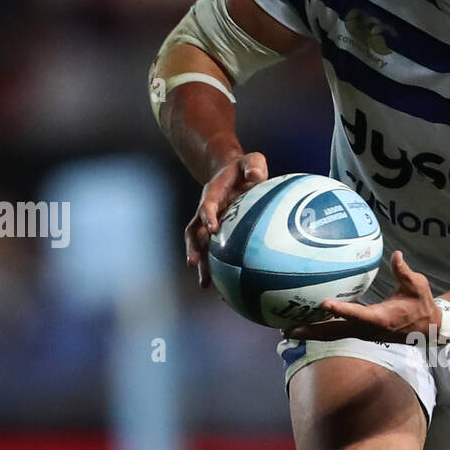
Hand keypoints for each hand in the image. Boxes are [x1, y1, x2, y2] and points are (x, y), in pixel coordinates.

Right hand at [184, 153, 267, 287]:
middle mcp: (207, 211)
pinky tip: (225, 289)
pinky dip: (217, 269)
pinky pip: (214, 252)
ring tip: (205, 284)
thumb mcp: (251, 161)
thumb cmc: (246, 168)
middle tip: (193, 263)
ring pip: (201, 246)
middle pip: (195, 231)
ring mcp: (210, 224)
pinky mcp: (218, 235)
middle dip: (194, 247)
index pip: (207, 204)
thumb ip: (253, 165)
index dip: (208, 215)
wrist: (234, 173)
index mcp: (214, 193)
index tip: (212, 228)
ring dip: (202, 264)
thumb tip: (256, 175)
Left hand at [282, 251, 441, 342]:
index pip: (358, 314)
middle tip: (288, 329)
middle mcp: (368, 329)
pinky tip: (304, 324)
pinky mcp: (359, 332)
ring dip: (311, 332)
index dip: (342, 309)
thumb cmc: (422, 306)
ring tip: (287, 330)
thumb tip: (396, 255)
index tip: (325, 303)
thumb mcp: (418, 286)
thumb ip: (404, 272)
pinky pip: (336, 332)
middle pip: (335, 331)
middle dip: (312, 330)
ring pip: (332, 334)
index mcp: (381, 318)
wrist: (427, 329)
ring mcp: (362, 333)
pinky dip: (319, 330)